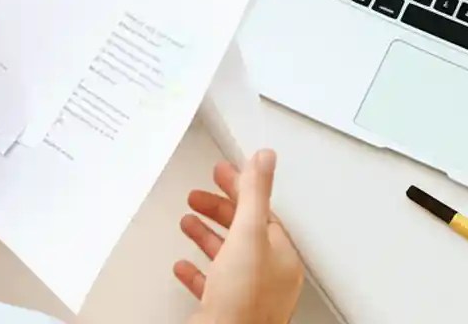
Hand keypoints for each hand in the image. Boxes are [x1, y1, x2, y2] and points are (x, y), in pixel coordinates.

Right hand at [176, 150, 303, 323]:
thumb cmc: (242, 301)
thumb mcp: (249, 234)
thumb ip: (255, 194)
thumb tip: (265, 159)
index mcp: (282, 256)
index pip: (263, 212)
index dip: (241, 189)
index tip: (223, 173)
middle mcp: (268, 276)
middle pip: (243, 231)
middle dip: (219, 210)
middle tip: (199, 194)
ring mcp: (247, 294)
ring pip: (226, 255)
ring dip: (206, 234)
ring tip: (188, 220)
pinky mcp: (226, 310)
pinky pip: (212, 284)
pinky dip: (197, 270)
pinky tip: (185, 264)